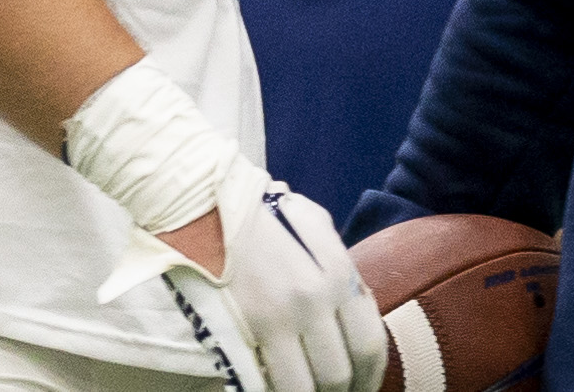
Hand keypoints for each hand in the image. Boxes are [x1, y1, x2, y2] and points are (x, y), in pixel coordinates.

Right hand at [106, 159, 387, 391]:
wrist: (203, 201)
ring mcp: (278, 316)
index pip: (370, 343)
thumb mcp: (314, 226)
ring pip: (305, 385)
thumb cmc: (258, 210)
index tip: (360, 389)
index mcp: (338, 272)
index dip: (367, 378)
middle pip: (340, 372)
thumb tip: (355, 307)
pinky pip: (265, 381)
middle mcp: (315, 298)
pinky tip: (271, 391)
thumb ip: (338, 268)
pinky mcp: (241, 328)